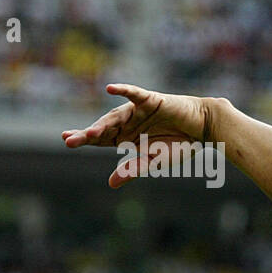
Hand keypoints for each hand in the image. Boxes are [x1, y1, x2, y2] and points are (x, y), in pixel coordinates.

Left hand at [62, 83, 211, 187]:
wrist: (203, 129)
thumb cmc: (180, 145)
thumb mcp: (155, 161)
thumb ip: (133, 169)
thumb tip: (111, 183)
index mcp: (127, 136)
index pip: (101, 138)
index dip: (85, 138)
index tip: (68, 141)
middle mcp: (129, 122)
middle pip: (104, 127)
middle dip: (88, 134)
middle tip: (70, 140)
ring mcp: (138, 110)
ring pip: (116, 115)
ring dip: (104, 123)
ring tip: (91, 132)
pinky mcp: (151, 100)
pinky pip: (135, 93)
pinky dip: (124, 90)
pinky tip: (111, 89)